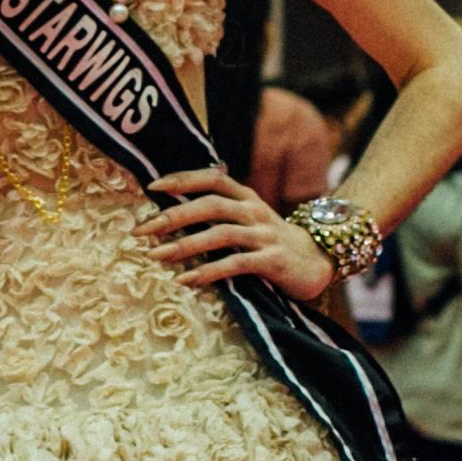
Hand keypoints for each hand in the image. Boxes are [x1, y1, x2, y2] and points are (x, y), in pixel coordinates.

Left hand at [140, 166, 331, 300]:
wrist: (319, 260)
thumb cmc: (272, 241)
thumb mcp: (250, 217)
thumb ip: (222, 208)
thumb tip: (178, 201)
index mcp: (246, 197)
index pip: (212, 179)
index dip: (183, 179)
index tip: (152, 187)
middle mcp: (255, 211)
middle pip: (210, 206)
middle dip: (173, 217)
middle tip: (142, 231)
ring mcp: (264, 236)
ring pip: (220, 234)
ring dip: (185, 245)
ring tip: (157, 256)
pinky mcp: (272, 261)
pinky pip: (236, 265)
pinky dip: (208, 272)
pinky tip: (186, 280)